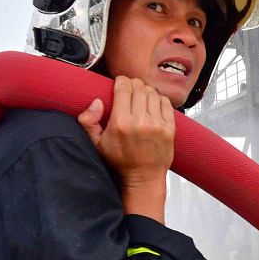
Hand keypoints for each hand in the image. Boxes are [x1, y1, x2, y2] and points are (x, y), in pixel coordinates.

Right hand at [77, 76, 174, 221]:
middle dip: (133, 84)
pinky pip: (166, 103)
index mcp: (121, 122)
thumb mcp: (96, 144)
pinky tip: (153, 105)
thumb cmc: (119, 161)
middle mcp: (140, 121)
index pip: (123, 88)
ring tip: (141, 97)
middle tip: (130, 89)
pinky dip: (159, 100)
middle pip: (139, 87)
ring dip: (146, 91)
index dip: (121, 81)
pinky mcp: (170, 128)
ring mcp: (157, 124)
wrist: (144, 178)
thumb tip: (96, 101)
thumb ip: (88, 121)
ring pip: (153, 93)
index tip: (120, 83)